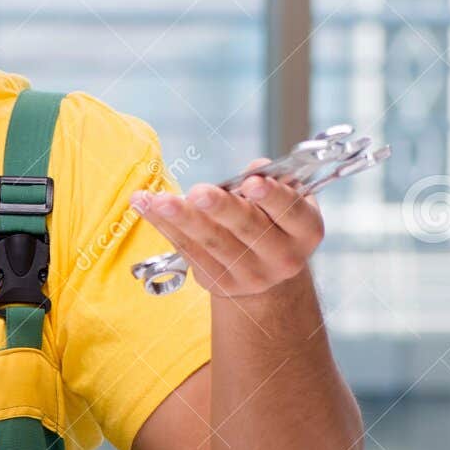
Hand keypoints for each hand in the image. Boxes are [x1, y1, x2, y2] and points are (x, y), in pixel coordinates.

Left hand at [129, 160, 323, 301]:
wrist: (267, 274)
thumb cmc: (274, 222)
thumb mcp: (286, 202)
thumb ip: (274, 183)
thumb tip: (255, 167)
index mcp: (305, 232)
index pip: (292, 213)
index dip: (273, 197)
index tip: (252, 182)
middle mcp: (282, 259)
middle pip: (248, 230)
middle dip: (221, 209)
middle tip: (199, 192)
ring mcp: (249, 275)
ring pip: (211, 242)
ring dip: (182, 218)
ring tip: (158, 200)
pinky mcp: (218, 282)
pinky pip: (188, 250)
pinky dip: (164, 226)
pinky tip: (145, 205)